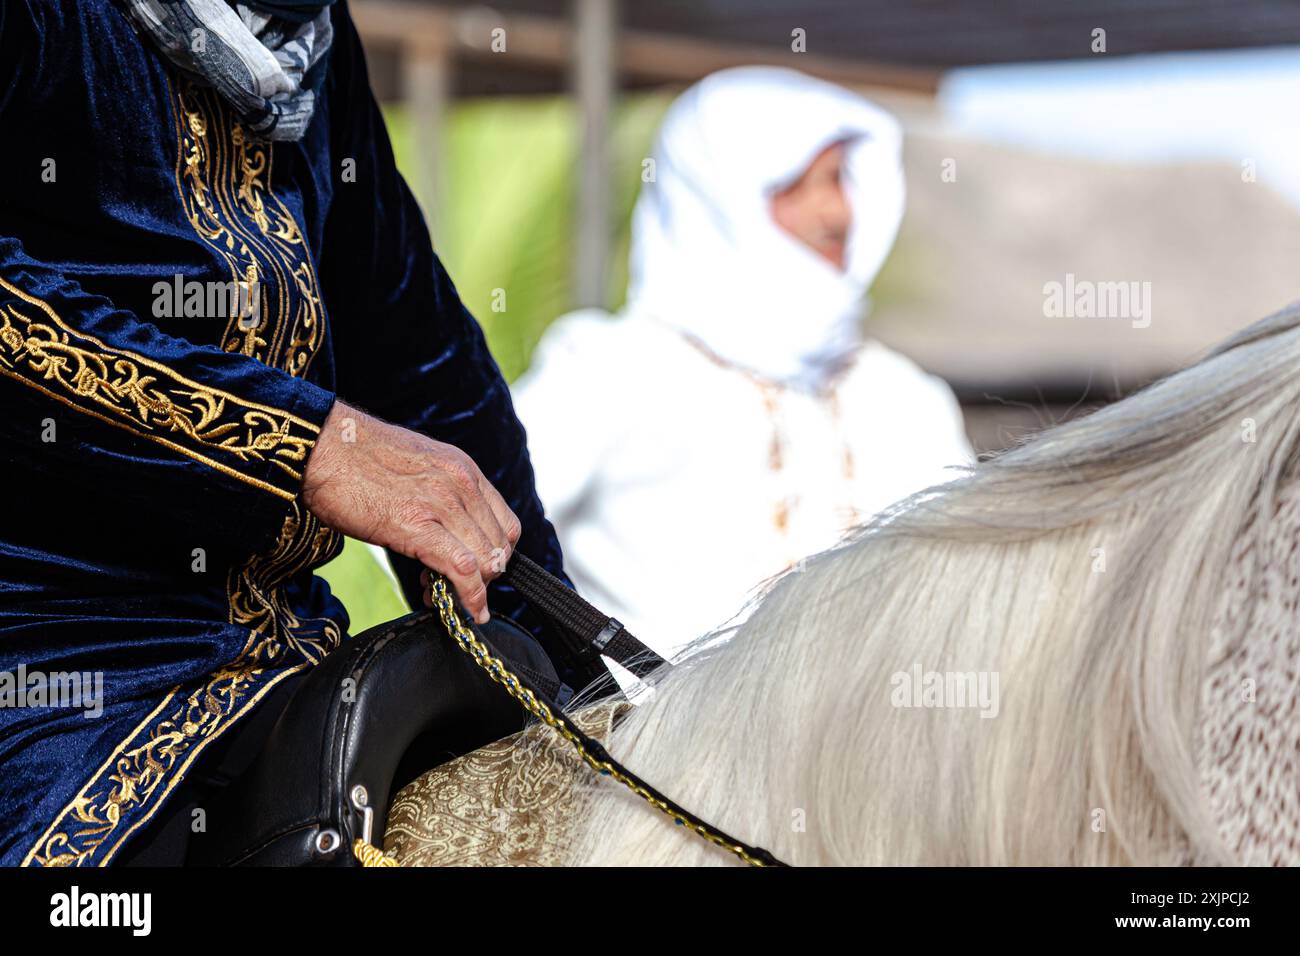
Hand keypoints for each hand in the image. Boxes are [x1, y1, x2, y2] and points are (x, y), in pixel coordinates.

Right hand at [301, 400, 519, 622]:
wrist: (318, 445)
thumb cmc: (355, 459)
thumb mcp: (415, 467)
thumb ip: (438, 493)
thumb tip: (442, 528)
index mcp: (462, 469)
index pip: (505, 524)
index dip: (496, 555)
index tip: (477, 570)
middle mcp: (461, 484)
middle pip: (499, 546)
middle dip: (485, 576)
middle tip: (456, 589)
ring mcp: (442, 503)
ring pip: (486, 560)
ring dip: (474, 590)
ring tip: (445, 598)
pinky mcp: (417, 525)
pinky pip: (463, 569)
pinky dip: (471, 597)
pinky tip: (467, 611)